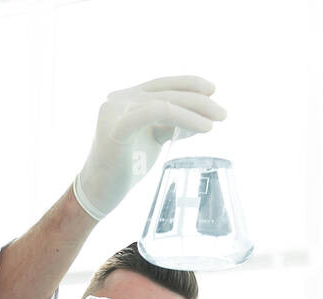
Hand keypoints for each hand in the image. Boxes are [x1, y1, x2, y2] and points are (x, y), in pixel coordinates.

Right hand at [72, 75, 225, 220]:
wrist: (99, 192)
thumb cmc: (125, 167)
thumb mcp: (152, 139)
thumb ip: (169, 125)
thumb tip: (200, 119)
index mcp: (127, 98)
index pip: (163, 84)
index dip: (189, 83)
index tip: (213, 90)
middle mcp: (120, 98)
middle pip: (167, 92)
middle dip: (199, 100)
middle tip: (223, 113)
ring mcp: (115, 110)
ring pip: (164, 101)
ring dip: (195, 110)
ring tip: (216, 121)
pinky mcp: (116, 126)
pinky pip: (155, 113)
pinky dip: (182, 118)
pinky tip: (202, 127)